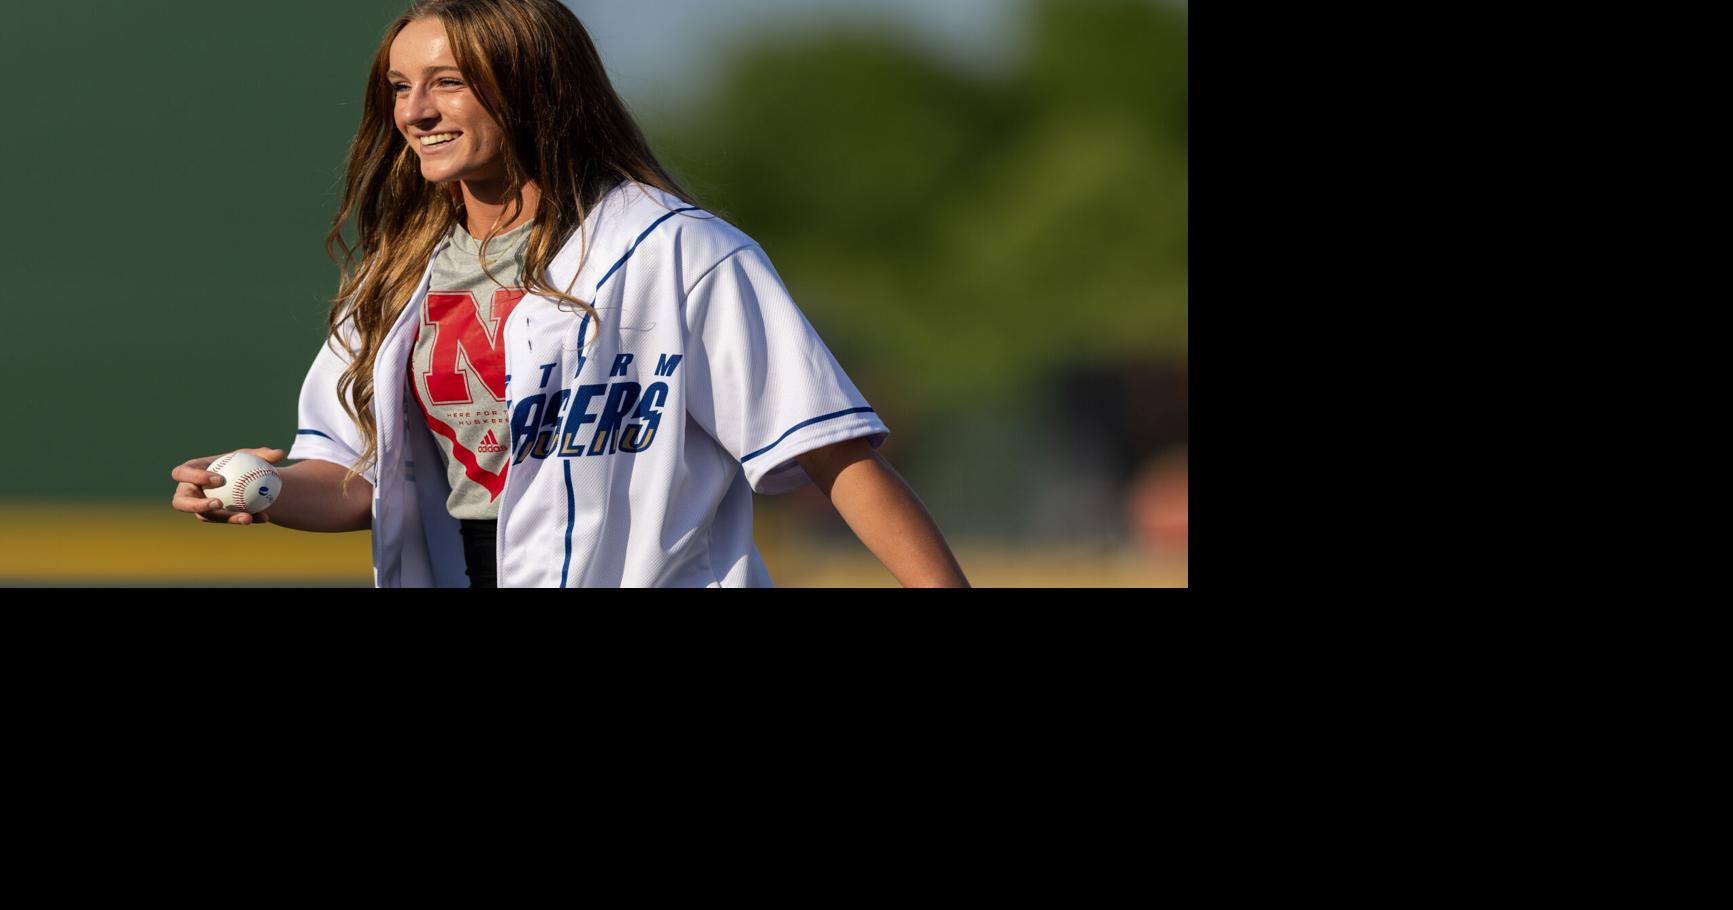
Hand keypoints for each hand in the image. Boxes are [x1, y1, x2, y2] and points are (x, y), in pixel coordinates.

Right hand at [169, 447, 285, 524]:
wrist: (245, 481)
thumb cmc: (241, 462)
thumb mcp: (250, 456)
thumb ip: (263, 455)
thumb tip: (279, 454)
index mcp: (189, 472)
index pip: (182, 473)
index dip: (196, 477)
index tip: (219, 479)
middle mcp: (188, 492)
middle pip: (181, 502)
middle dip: (197, 505)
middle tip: (220, 503)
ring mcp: (197, 508)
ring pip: (206, 517)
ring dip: (226, 518)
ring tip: (247, 517)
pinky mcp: (213, 518)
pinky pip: (227, 521)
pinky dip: (246, 518)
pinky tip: (264, 517)